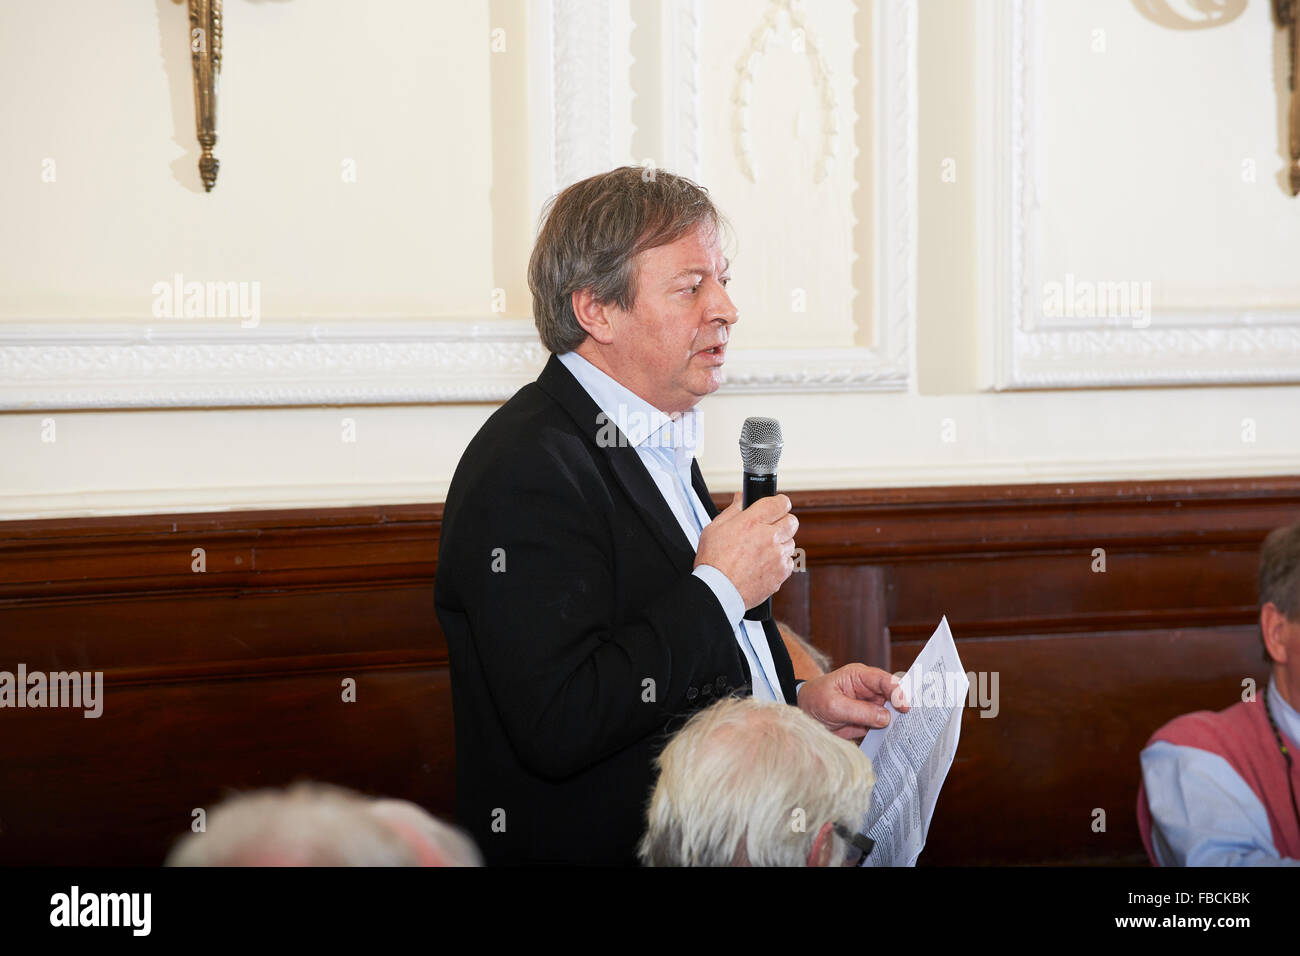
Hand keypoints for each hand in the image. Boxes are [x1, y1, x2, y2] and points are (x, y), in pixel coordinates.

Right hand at [694, 492, 797, 610]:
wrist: (718, 591)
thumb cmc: (712, 562)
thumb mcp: (714, 528)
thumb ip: (732, 510)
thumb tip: (741, 497)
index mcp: (751, 522)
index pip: (781, 502)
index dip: (779, 502)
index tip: (776, 506)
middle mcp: (768, 537)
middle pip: (792, 521)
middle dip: (783, 521)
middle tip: (771, 528)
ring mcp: (777, 556)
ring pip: (791, 542)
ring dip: (781, 543)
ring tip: (763, 550)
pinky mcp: (781, 573)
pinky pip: (788, 562)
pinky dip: (780, 562)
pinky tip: (764, 564)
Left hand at [797, 664, 909, 740]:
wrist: (804, 715)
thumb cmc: (815, 701)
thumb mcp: (833, 706)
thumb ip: (859, 711)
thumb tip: (886, 718)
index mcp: (860, 676)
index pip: (884, 680)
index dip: (897, 692)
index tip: (905, 707)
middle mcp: (869, 689)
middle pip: (893, 696)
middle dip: (903, 708)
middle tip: (915, 722)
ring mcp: (871, 705)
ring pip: (892, 712)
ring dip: (899, 722)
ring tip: (910, 733)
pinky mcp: (870, 719)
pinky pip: (884, 725)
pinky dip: (891, 733)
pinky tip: (898, 741)